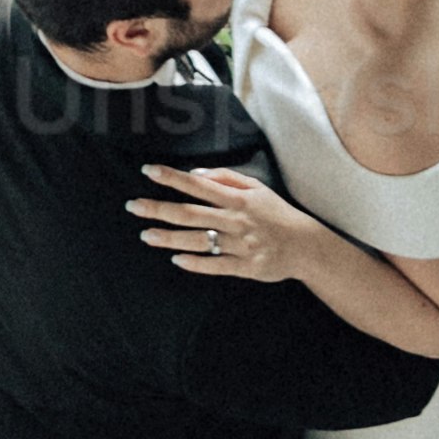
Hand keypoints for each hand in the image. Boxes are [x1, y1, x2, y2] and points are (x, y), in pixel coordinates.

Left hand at [132, 164, 306, 282]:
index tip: (148, 170)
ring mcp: (239, 245)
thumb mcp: (257, 188)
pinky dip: (195, 263)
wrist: (305, 246)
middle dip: (160, 208)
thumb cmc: (277, 214)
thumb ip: (227, 178)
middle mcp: (235, 221)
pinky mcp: (244, 267)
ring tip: (146, 235)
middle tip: (133, 206)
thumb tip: (197, 173)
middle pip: (191, 214)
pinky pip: (214, 266)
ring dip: (170, 238)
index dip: (173, 178)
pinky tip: (176, 260)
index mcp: (237, 199)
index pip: (199, 185)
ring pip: (198, 241)